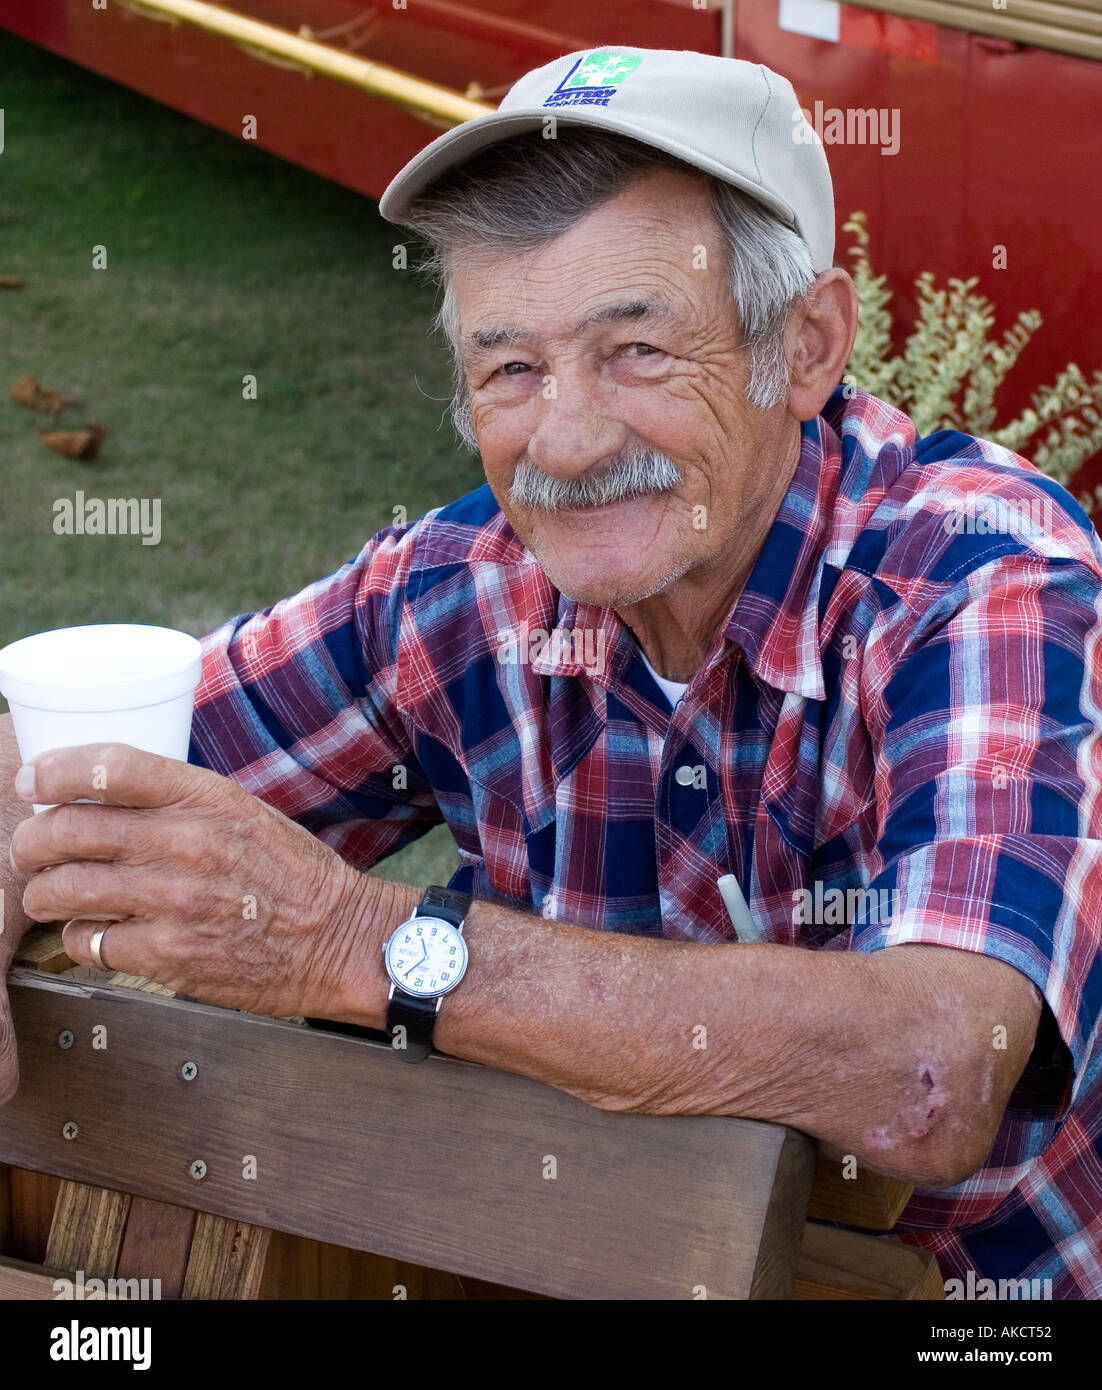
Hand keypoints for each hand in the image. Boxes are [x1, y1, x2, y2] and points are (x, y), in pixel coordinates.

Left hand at [9, 742, 389, 1019]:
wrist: (338, 939)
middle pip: (66, 829)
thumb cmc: (295, 875)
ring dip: (43, 894)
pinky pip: (88, 943)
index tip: (33, 781)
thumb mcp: (244, 812)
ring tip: (49, 897)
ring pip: (63, 889)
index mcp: (205, 797)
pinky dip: (81, 939)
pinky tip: (96, 935)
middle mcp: (183, 843)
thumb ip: (182, 803)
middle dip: (31, 842)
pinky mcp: (166, 955)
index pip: (108, 767)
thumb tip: (111, 800)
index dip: (55, 770)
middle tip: (29, 851)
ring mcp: (171, 901)